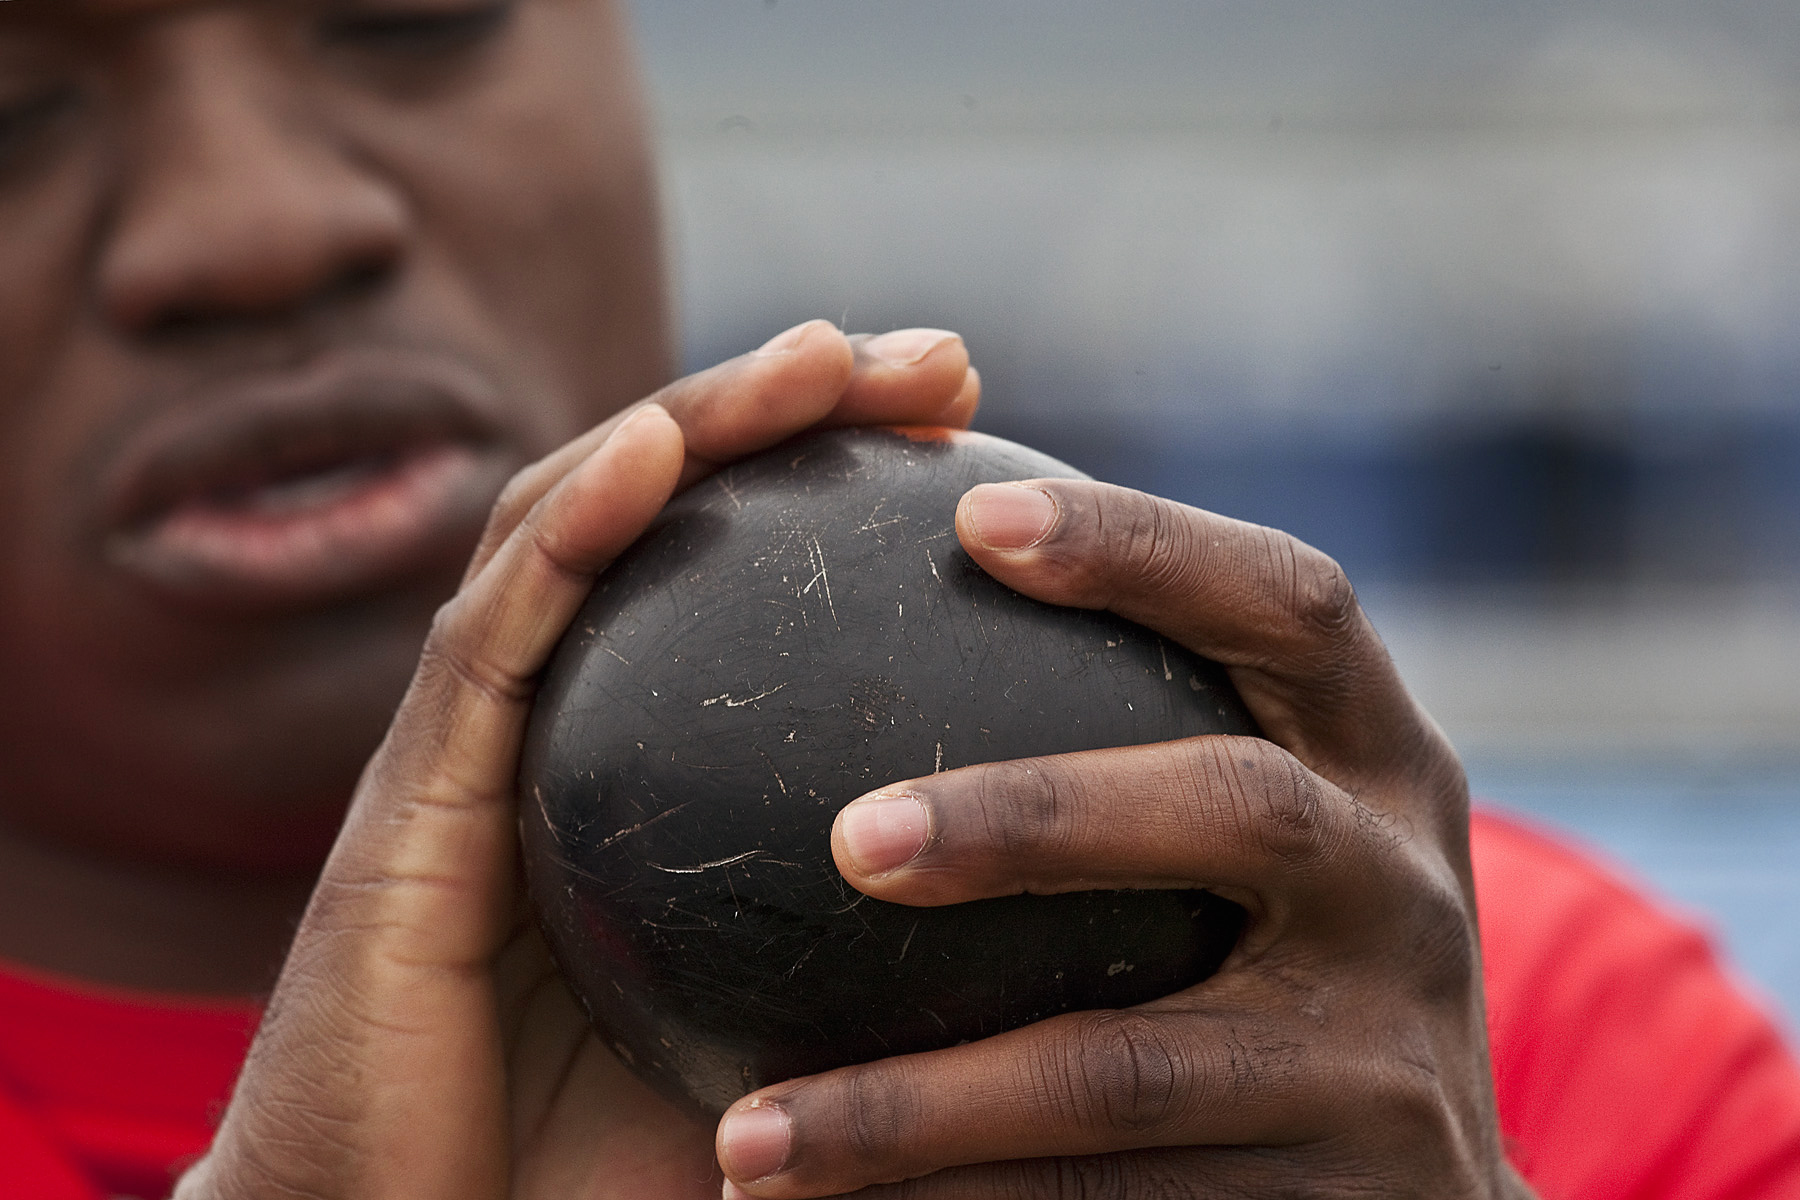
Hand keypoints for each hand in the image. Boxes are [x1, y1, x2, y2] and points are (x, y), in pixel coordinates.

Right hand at [176, 321, 980, 1199]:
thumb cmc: (595, 1183)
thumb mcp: (791, 1060)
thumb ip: (888, 986)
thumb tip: (1075, 961)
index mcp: (623, 776)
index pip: (727, 587)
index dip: (839, 490)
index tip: (969, 440)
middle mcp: (539, 735)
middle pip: (658, 518)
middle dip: (788, 410)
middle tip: (931, 362)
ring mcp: (463, 759)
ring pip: (570, 533)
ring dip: (697, 424)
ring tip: (825, 353)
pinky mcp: (403, 811)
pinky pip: (493, 642)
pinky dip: (571, 530)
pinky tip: (656, 455)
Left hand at [714, 480, 1537, 1198]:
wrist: (1424, 1198)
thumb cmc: (1281, 958)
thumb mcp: (1265, 828)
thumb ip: (1143, 728)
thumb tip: (909, 562)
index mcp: (1384, 761)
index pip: (1291, 605)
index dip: (1146, 546)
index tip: (968, 515)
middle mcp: (1409, 894)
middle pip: (1242, 810)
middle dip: (1036, 813)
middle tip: (851, 838)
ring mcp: (1387, 1068)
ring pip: (1129, 1076)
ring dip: (921, 1105)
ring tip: (750, 1134)